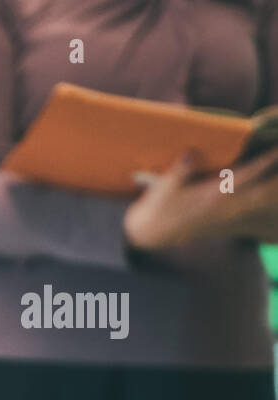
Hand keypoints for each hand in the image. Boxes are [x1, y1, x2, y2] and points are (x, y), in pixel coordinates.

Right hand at [124, 147, 277, 249]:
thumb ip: (179, 170)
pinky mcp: (222, 217)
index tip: (277, 149)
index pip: (246, 175)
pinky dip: (263, 196)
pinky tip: (267, 190)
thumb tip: (191, 152)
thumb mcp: (163, 188)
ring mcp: (224, 213)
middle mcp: (223, 206)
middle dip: (277, 180)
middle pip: (262, 192)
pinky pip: (251, 205)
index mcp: (211, 195)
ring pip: (259, 200)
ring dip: (273, 189)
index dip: (265, 161)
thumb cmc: (156, 208)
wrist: (151, 233)